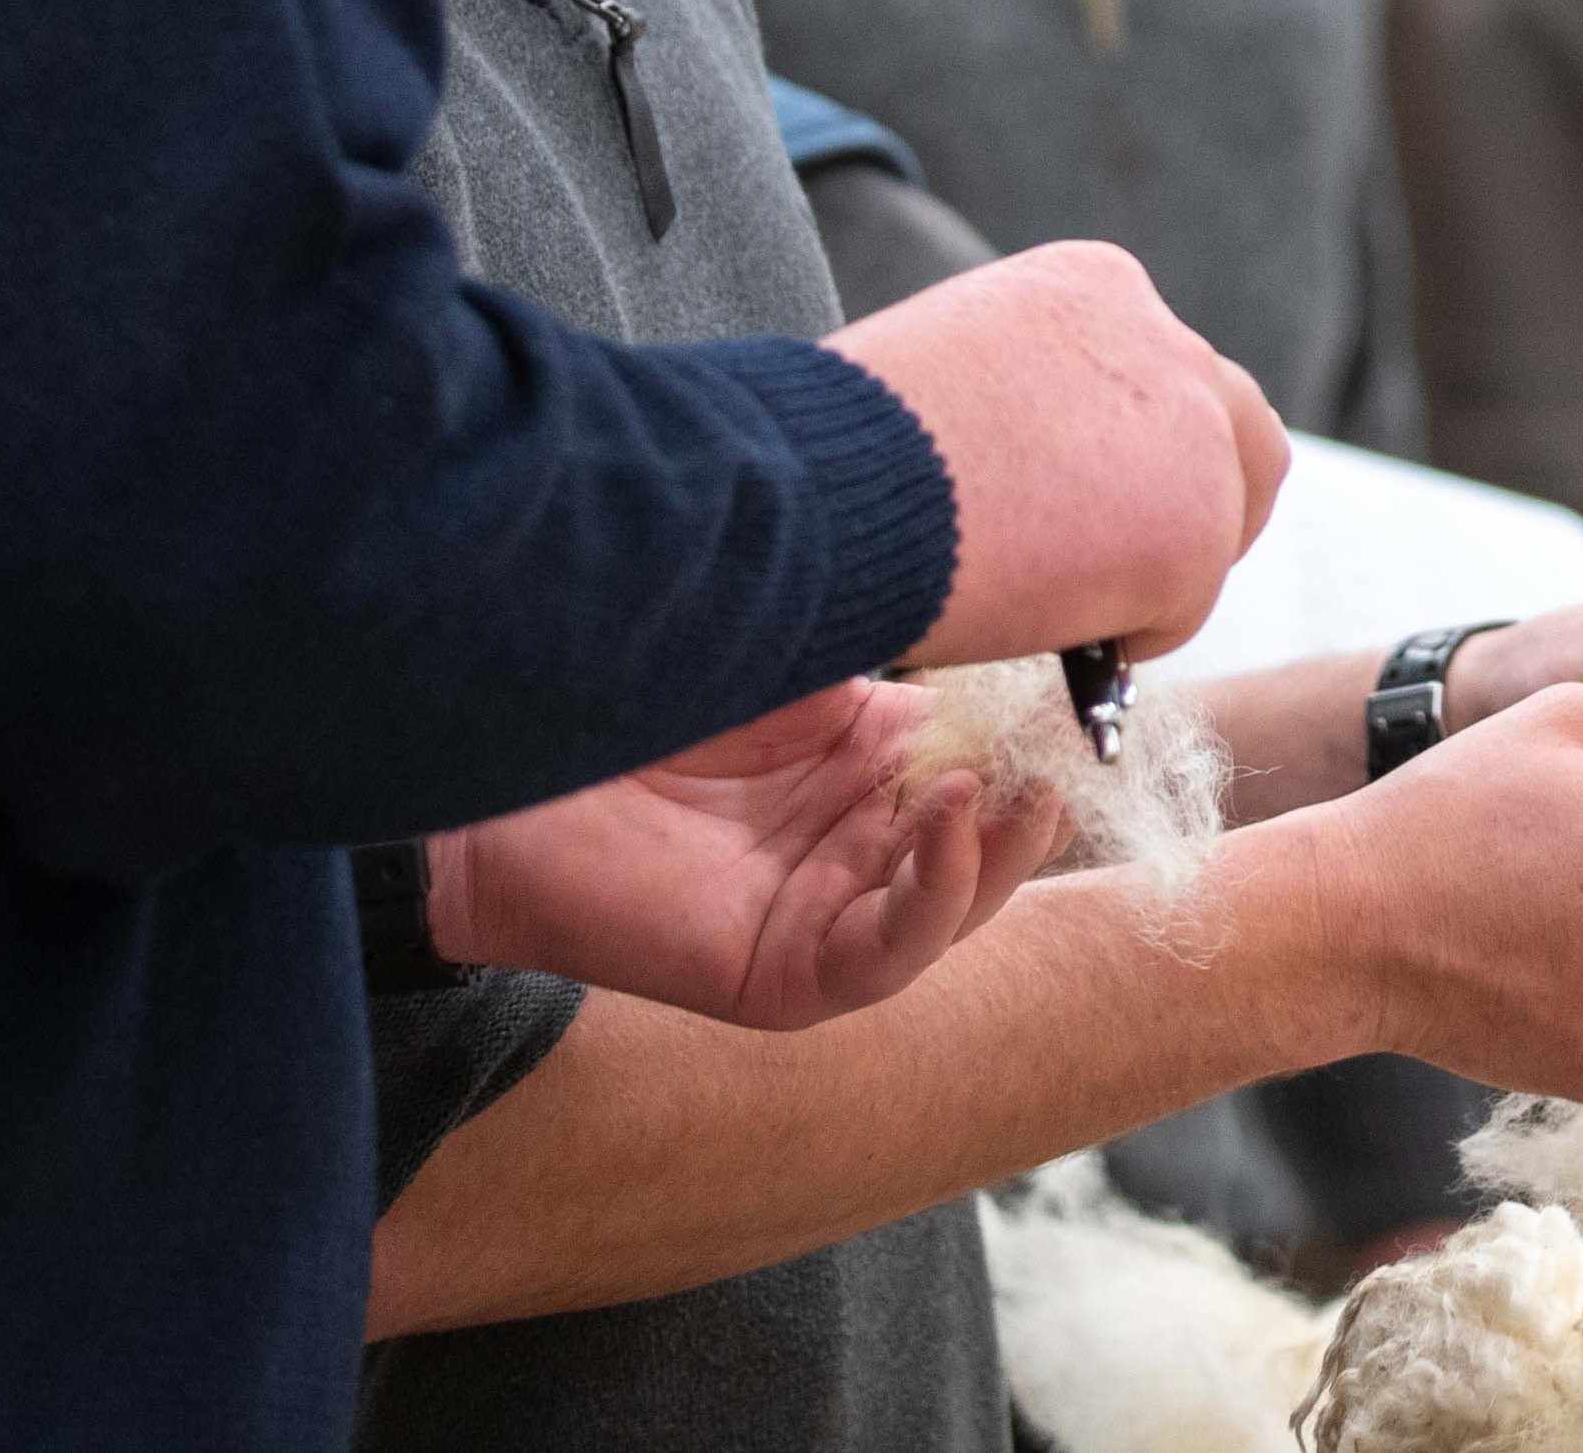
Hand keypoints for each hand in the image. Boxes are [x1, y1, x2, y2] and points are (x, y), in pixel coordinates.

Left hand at [427, 680, 1060, 1030]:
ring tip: (1007, 786)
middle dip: (1034, 795)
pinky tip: (947, 822)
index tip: (1079, 685)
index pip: (986, 755)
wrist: (503, 771)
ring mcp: (824, 915)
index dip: (1036, 731)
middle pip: (988, 837)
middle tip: (1062, 746)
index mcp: (868, 767)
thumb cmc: (632, 696)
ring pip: (956, 906)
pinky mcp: (784, 976)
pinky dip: (936, 895)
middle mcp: (857, 846)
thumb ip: (883, 650)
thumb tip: (1003, 606)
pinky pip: (888, 956)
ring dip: (1000, 849)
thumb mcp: (787, 652)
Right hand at [835, 242, 1287, 666]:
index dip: (1138, 450)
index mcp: (1097, 286)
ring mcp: (1192, 435)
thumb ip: (1022, 404)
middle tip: (1139, 570)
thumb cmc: (845, 445)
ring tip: (1082, 614)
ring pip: (1222, 520)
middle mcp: (1164, 340)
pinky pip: (1180, 608)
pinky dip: (1127, 635)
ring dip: (1167, 570)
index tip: (1098, 501)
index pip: (1163, 372)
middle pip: (1236, 432)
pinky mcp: (1193, 532)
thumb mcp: (951, 378)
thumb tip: (1030, 475)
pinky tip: (1048, 629)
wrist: (826, 485)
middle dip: (1199, 502)